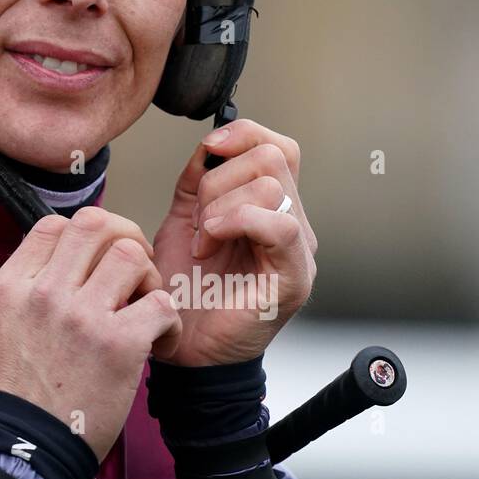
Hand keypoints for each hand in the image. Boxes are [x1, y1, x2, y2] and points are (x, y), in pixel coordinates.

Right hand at [0, 207, 182, 462]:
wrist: (27, 442)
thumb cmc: (15, 390)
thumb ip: (24, 285)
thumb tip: (54, 259)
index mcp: (13, 285)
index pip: (53, 224)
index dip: (82, 234)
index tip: (94, 257)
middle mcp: (46, 292)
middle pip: (95, 225)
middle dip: (121, 237)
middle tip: (131, 267)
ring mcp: (83, 315)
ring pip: (132, 256)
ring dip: (147, 277)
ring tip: (144, 304)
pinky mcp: (119, 344)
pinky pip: (161, 304)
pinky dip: (169, 321)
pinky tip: (158, 339)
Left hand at [150, 118, 317, 366]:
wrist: (181, 343)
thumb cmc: (185, 289)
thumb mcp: (183, 221)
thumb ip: (196, 182)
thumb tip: (208, 145)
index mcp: (269, 208)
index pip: (278, 146)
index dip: (243, 135)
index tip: (207, 151)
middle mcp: (292, 223)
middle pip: (273, 157)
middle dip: (219, 179)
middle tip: (198, 219)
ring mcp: (298, 250)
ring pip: (272, 186)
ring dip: (221, 206)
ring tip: (203, 239)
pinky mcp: (294, 277)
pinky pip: (281, 226)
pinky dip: (236, 222)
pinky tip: (210, 244)